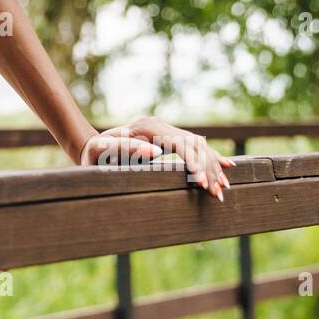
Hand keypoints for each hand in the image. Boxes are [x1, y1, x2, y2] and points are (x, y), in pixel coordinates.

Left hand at [75, 115, 234, 201]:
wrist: (91, 145)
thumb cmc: (96, 152)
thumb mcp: (105, 151)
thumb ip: (127, 149)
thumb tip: (155, 152)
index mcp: (148, 128)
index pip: (181, 144)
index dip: (194, 163)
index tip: (201, 183)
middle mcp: (160, 126)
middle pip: (194, 145)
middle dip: (208, 169)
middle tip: (217, 193)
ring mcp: (164, 130)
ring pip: (198, 146)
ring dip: (212, 166)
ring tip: (223, 188)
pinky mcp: (167, 138)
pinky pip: (194, 147)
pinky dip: (210, 158)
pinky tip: (227, 166)